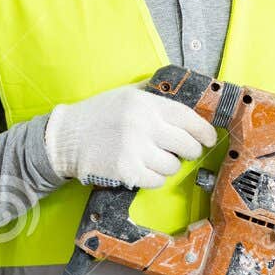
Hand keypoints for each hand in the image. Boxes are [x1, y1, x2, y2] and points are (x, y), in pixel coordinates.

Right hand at [44, 83, 216, 189]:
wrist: (65, 137)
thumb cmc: (97, 114)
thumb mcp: (126, 94)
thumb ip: (153, 94)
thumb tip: (184, 96)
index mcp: (146, 103)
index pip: (188, 118)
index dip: (204, 131)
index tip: (209, 138)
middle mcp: (144, 124)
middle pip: (186, 145)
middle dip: (189, 151)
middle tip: (183, 152)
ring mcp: (135, 149)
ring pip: (173, 166)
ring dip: (168, 166)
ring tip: (153, 160)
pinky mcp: (127, 170)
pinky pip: (157, 180)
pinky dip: (154, 178)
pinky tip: (143, 170)